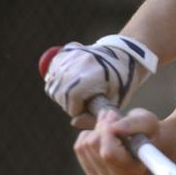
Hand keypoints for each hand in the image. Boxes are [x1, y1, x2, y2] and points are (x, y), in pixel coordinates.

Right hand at [43, 35, 158, 114]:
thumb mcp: (114, 103)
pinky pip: (51, 72)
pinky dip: (58, 79)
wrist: (124, 56)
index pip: (71, 104)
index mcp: (89, 78)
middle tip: (86, 98)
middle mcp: (76, 65)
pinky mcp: (65, 52)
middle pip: (58, 95)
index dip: (80, 110)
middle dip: (70, 102)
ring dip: (62, 93)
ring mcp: (69, 57)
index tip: (91, 105)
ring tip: (80, 89)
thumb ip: (94, 116)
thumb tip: (73, 122)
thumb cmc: (121, 83)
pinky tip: (72, 80)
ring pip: (52, 86)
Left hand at [74, 107, 160, 174]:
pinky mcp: (93, 174)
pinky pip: (79, 147)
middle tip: (114, 117)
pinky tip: (102, 135)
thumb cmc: (146, 132)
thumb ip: (132, 124)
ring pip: (85, 145)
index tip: (114, 116)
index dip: (106, 131)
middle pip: (93, 145)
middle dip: (102, 125)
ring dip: (96, 129)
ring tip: (111, 126)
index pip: (108, 153)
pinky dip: (88, 135)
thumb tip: (113, 128)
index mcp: (135, 168)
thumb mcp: (146, 121)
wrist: (141, 143)